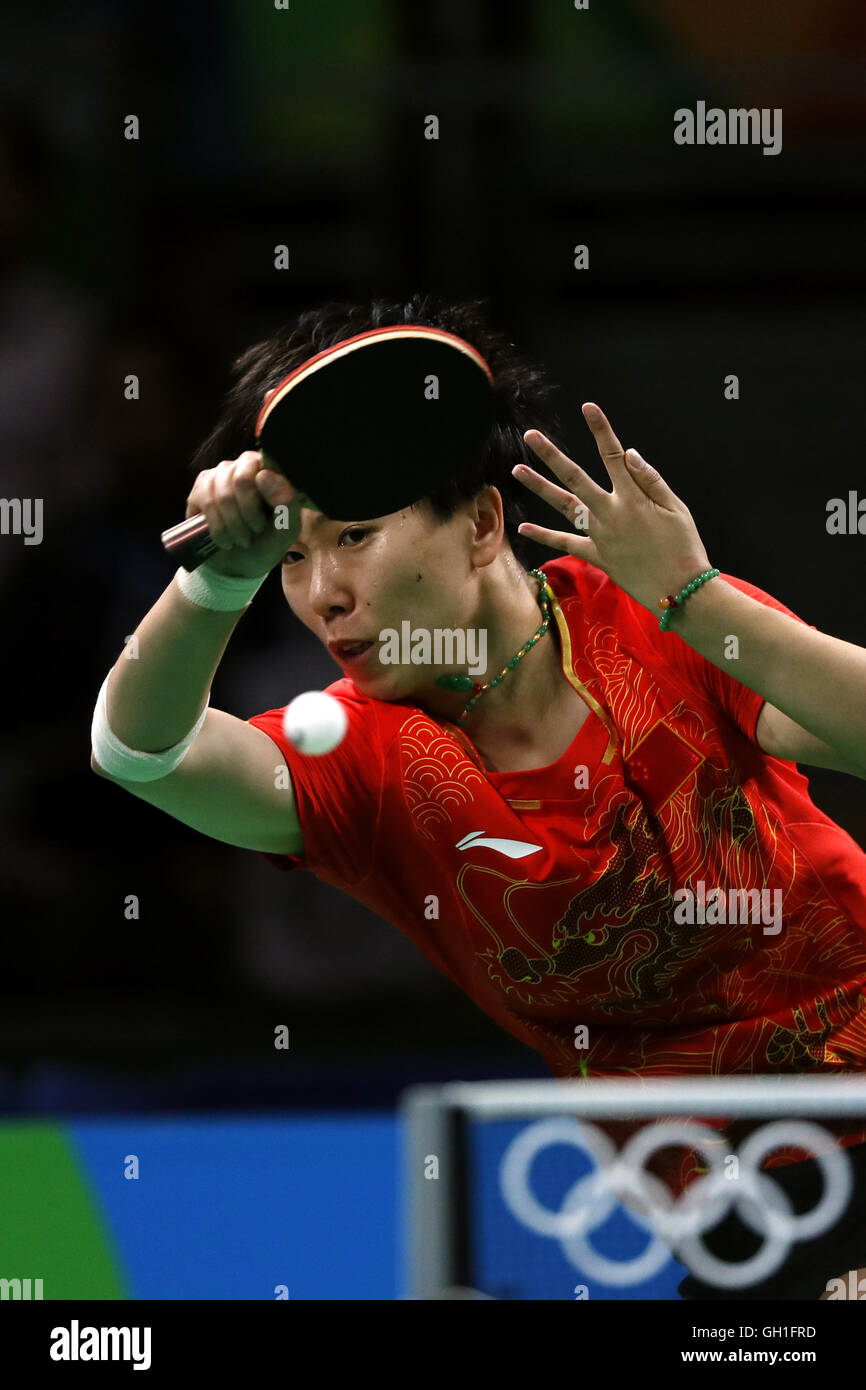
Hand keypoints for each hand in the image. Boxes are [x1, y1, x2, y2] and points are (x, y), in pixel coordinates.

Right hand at [185, 450, 301, 577]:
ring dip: (233, 524)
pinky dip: (217, 527)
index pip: (266, 465)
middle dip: (247, 514)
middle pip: (241, 479)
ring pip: (223, 493)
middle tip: (253, 533)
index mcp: (271, 470)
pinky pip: (206, 501)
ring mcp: (220, 474)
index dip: (264, 497)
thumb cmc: (267, 542)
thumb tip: (264, 475)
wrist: (241, 564)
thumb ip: (286, 502)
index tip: (265, 522)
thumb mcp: (286, 530)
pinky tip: (225, 539)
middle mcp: (244, 465)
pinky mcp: (200, 487)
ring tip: (240, 539)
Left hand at [512, 403, 712, 614]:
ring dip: (539, 486)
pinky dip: (544, 535)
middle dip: (552, 455)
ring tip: (517, 470)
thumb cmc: (684, 546)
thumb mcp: (676, 508)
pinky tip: (523, 527)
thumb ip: (650, 479)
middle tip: (531, 436)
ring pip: (563, 506)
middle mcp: (611, 513)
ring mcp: (600, 535)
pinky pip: (565, 543)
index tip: (588, 407)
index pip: (613, 455)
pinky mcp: (596, 555)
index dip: (601, 430)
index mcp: (634, 497)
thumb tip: (629, 453)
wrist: (679, 589)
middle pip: (575, 477)